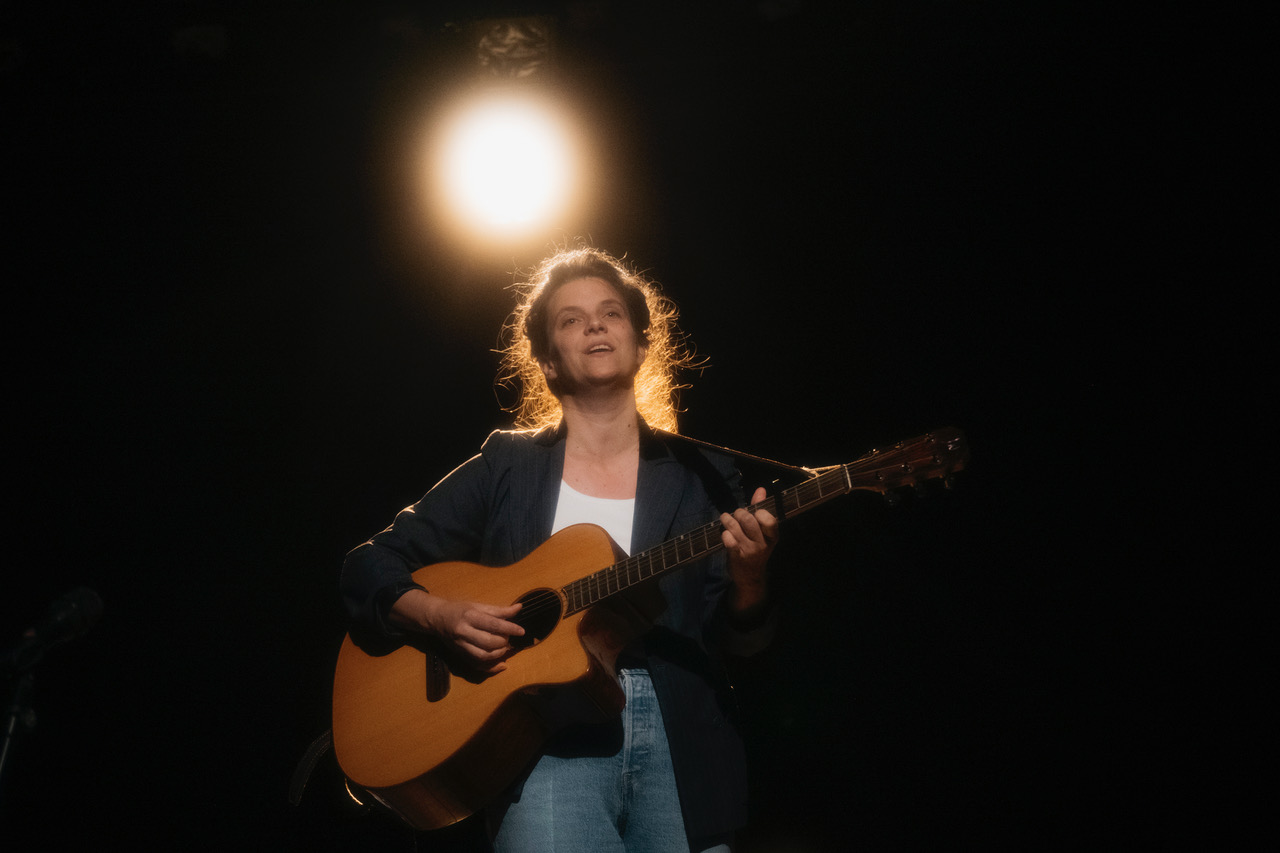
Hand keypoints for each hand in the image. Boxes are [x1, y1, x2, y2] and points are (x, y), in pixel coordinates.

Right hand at [391, 589, 524, 673]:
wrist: (436, 619)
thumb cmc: (459, 610)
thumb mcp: (478, 605)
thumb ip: (499, 610)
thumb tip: (519, 608)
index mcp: (470, 617)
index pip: (492, 624)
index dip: (509, 628)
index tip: (521, 631)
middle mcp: (464, 632)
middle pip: (488, 642)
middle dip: (503, 642)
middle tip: (509, 637)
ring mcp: (461, 646)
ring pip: (483, 656)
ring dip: (499, 654)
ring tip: (505, 647)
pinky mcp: (460, 655)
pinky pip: (477, 665)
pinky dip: (491, 668)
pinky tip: (502, 664)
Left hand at [720, 486, 777, 614]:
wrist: (750, 577)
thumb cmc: (755, 547)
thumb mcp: (762, 531)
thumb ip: (760, 508)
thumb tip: (761, 489)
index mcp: (772, 536)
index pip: (769, 520)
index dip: (759, 512)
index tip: (754, 512)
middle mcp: (763, 544)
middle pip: (748, 520)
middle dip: (739, 513)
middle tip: (736, 514)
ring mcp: (750, 551)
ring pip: (735, 528)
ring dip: (727, 520)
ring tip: (725, 518)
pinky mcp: (737, 557)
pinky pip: (729, 541)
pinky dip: (724, 534)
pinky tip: (724, 534)